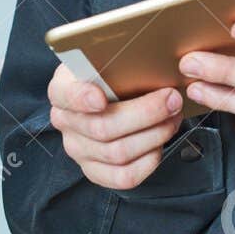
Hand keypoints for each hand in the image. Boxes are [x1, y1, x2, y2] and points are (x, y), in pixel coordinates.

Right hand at [48, 62, 183, 190]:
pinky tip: (159, 145)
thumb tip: (151, 56)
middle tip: (172, 98)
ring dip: (154, 135)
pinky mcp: (94, 170)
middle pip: (103, 127)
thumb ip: (116, 56)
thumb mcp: (106, 56)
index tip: (100, 98)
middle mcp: (65, 121)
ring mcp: (78, 149)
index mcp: (61, 88)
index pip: (65, 94)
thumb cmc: (110, 72)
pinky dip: (147, 162)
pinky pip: (123, 177)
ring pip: (118, 153)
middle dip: (146, 113)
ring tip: (172, 118)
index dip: (81, 98)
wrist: (106, 92)